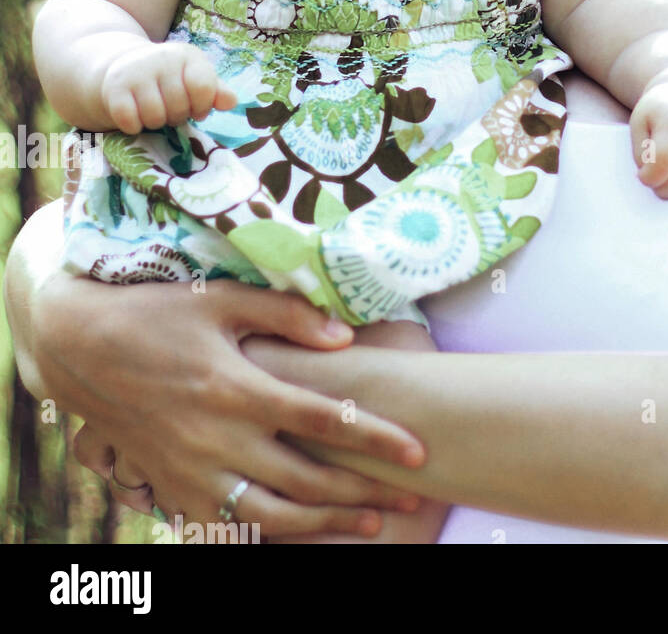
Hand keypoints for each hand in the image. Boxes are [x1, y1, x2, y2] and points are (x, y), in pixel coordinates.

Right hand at [36, 273, 427, 538]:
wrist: (80, 350)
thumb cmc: (159, 315)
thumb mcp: (223, 299)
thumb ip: (288, 315)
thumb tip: (345, 334)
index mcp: (238, 389)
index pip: (325, 419)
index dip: (377, 437)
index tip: (419, 449)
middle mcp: (217, 439)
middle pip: (307, 479)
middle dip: (363, 492)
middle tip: (410, 498)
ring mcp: (191, 472)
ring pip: (270, 516)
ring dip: (324, 525)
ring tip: (369, 523)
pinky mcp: (170, 490)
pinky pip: (226, 526)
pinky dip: (267, 536)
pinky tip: (301, 533)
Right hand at [101, 40, 237, 132]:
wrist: (124, 67)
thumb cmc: (169, 79)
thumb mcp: (195, 79)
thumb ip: (216, 91)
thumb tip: (232, 103)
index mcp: (188, 56)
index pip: (203, 88)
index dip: (201, 106)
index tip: (196, 109)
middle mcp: (163, 58)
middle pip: (179, 107)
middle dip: (176, 116)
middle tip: (170, 110)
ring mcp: (136, 71)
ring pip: (155, 117)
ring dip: (155, 123)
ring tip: (153, 112)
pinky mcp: (114, 86)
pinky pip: (129, 119)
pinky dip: (133, 126)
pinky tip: (134, 118)